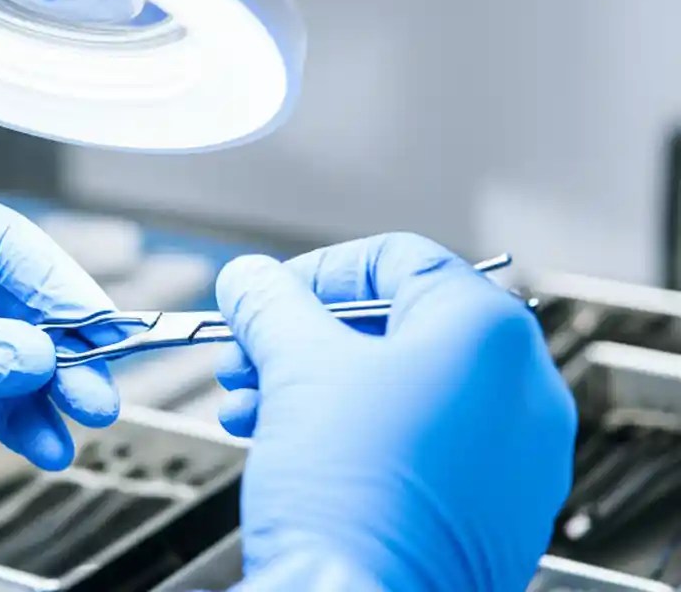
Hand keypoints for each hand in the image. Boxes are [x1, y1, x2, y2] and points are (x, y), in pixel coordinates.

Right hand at [215, 234, 575, 590]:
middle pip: (394, 327)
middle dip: (302, 338)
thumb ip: (271, 306)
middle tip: (250, 354)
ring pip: (400, 390)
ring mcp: (513, 458)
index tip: (270, 294)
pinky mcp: (490, 512)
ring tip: (252, 407)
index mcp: (489, 335)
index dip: (316, 271)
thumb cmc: (354, 499)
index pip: (398, 259)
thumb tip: (252, 281)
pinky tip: (286, 445)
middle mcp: (520, 391)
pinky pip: (417, 446)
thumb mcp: (294, 369)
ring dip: (314, 387)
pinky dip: (352, 434)